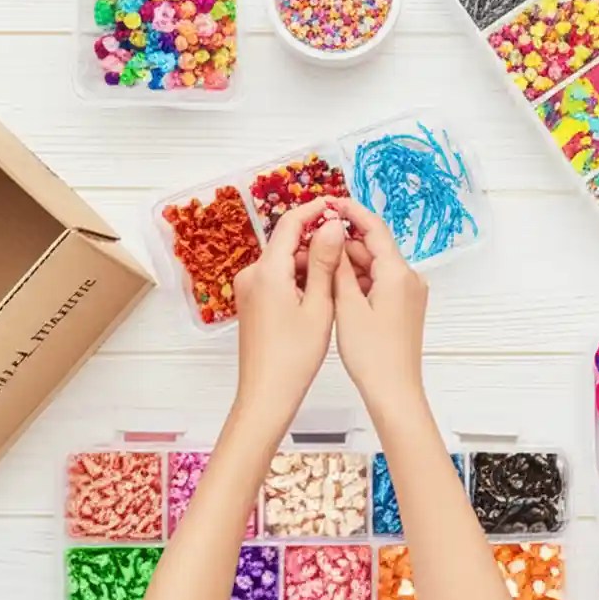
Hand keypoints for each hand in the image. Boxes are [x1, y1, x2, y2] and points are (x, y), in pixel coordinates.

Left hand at [233, 200, 344, 421]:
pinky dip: (299, 281)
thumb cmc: (294, 357)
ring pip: (284, 263)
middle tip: (349, 251)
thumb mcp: (319, 306)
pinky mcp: (251, 303)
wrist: (266, 394)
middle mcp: (252, 275)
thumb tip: (332, 225)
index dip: (314, 210)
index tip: (337, 205)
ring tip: (339, 281)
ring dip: (310, 265)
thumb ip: (326, 262)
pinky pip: (277, 279)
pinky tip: (319, 298)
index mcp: (267, 271)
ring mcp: (248, 289)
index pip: (290, 224)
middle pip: (287, 243)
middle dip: (317, 243)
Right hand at [332, 199, 428, 410]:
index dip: (351, 212)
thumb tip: (333, 233)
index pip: (374, 228)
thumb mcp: (347, 306)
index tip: (329, 202)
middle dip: (345, 242)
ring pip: (376, 266)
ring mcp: (409, 294)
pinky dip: (359, 281)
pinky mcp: (405, 308)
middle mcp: (409, 278)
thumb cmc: (372, 354)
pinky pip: (380, 283)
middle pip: (375, 247)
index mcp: (397, 273)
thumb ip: (339, 268)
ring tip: (318, 265)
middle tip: (313, 239)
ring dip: (350, 264)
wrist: (395, 391)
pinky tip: (335, 288)